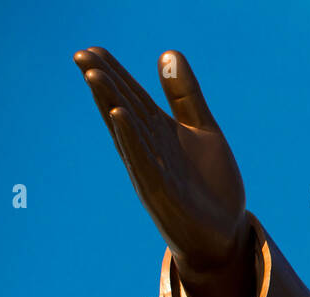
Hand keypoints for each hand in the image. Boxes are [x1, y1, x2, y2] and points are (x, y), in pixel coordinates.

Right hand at [74, 47, 251, 296]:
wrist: (226, 233)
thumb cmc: (211, 185)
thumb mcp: (202, 131)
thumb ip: (185, 96)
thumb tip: (169, 52)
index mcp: (159, 133)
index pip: (132, 98)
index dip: (115, 74)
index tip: (93, 49)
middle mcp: (150, 150)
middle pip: (124, 110)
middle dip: (105, 84)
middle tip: (83, 55)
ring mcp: (153, 172)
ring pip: (128, 134)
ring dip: (110, 104)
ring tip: (94, 75)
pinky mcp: (163, 193)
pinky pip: (143, 163)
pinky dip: (131, 140)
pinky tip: (119, 117)